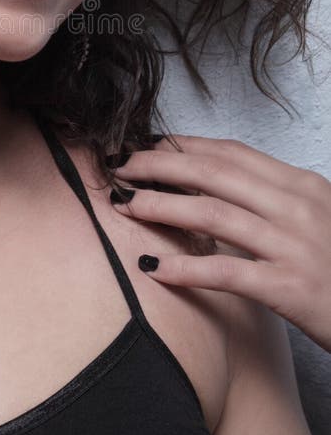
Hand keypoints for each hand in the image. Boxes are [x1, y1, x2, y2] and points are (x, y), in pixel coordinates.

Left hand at [110, 136, 330, 352]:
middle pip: (214, 174)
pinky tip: (153, 267)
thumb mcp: (317, 217)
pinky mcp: (291, 288)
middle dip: (161, 167)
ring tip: (126, 206)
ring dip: (161, 207)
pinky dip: (185, 268)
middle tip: (122, 169)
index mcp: (303, 184)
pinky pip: (226, 273)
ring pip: (212, 215)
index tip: (148, 146)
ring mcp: (295, 246)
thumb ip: (274, 197)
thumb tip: (217, 183)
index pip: (232, 153)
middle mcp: (298, 207)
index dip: (184, 146)